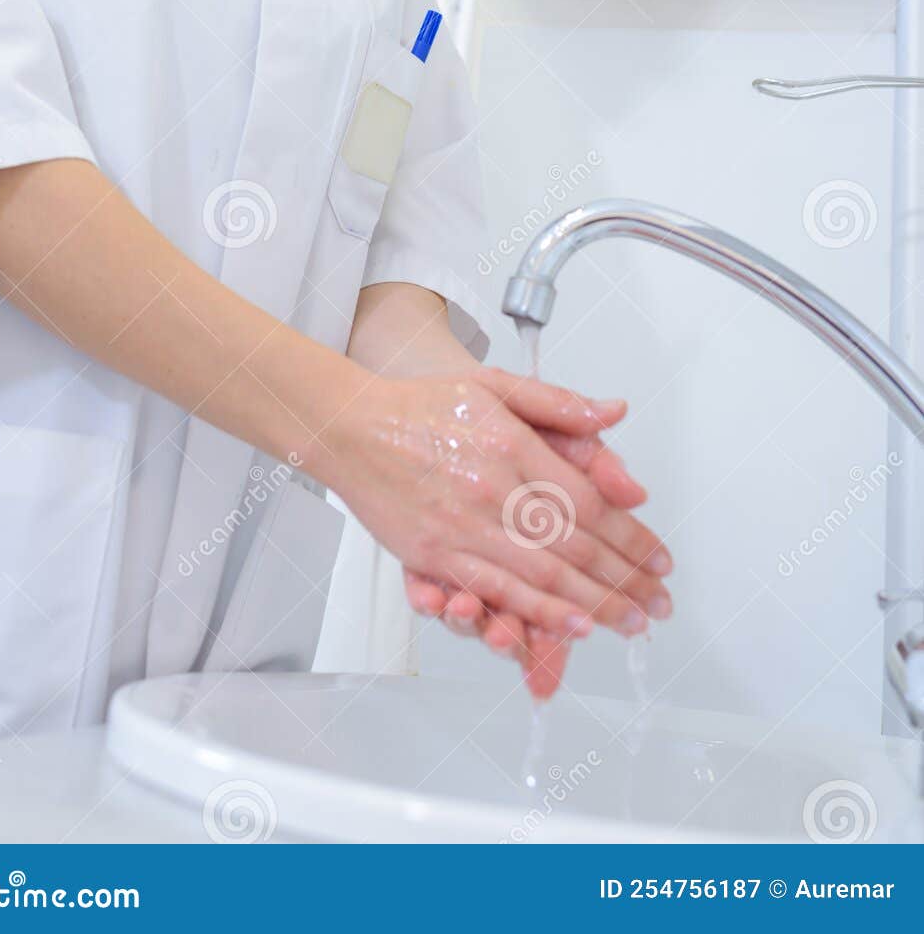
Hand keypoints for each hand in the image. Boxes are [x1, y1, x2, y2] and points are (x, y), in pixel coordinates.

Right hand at [324, 365, 672, 658]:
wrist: (350, 426)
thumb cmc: (423, 405)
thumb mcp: (496, 385)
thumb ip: (559, 404)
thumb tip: (615, 413)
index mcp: (513, 445)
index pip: (589, 501)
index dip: (631, 536)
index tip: (661, 557)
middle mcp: (494, 489)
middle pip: (576, 545)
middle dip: (626, 578)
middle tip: (660, 602)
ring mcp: (464, 526)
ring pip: (544, 576)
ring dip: (597, 604)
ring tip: (632, 621)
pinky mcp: (435, 556)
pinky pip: (498, 591)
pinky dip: (541, 613)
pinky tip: (575, 627)